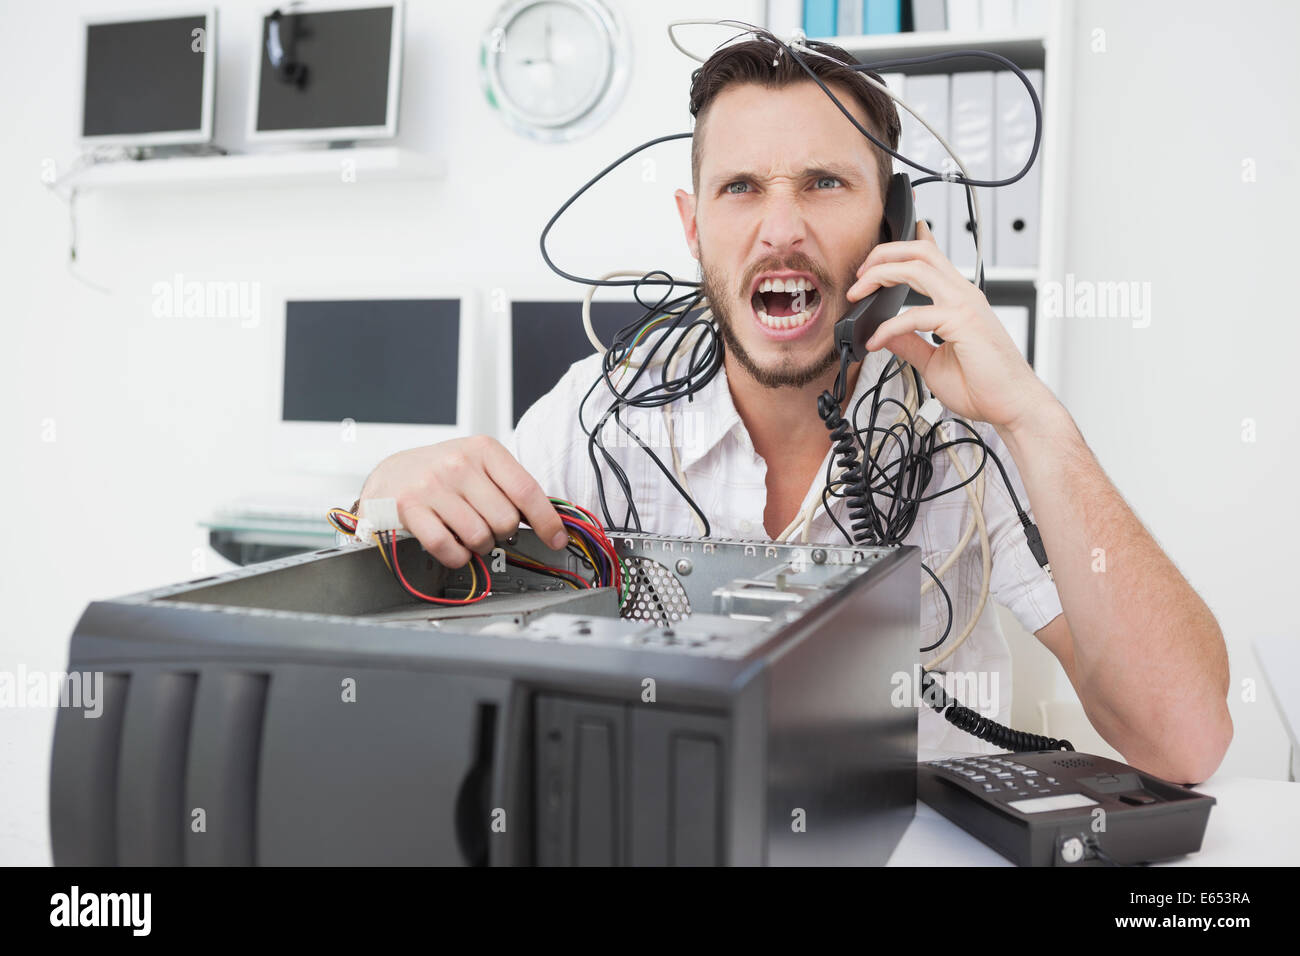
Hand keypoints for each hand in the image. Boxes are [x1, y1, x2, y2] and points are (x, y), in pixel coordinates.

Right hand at [356, 435, 568, 568]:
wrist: (389, 475)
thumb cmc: (440, 473)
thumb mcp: (478, 465)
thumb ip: (510, 487)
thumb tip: (548, 520)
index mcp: (483, 450)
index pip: (527, 490)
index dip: (547, 521)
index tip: (558, 539)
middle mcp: (458, 464)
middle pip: (505, 520)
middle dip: (502, 533)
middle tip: (490, 528)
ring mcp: (432, 486)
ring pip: (479, 537)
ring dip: (479, 546)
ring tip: (468, 534)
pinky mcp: (410, 510)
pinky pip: (448, 548)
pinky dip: (457, 557)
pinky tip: (454, 547)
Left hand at [846, 219, 1054, 431]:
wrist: (1012, 406)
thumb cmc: (984, 385)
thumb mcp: (933, 362)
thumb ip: (910, 344)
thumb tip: (885, 333)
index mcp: (959, 299)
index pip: (934, 257)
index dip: (914, 238)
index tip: (889, 239)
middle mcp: (962, 295)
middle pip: (920, 252)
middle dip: (883, 254)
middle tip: (859, 274)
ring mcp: (964, 305)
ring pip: (917, 267)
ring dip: (880, 274)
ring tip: (858, 292)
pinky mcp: (962, 322)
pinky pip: (915, 315)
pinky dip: (888, 327)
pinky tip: (876, 341)